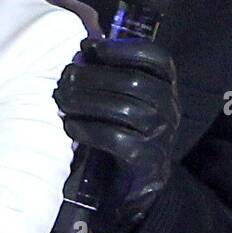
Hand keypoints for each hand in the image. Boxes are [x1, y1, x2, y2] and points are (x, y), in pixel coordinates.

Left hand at [53, 37, 179, 232]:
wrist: (134, 185)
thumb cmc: (122, 132)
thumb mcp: (122, 99)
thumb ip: (108, 75)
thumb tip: (83, 50)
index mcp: (166, 87)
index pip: (157, 59)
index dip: (124, 48)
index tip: (91, 47)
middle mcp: (170, 109)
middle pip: (136, 82)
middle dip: (95, 76)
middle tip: (65, 77)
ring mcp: (162, 136)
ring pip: (126, 108)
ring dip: (87, 100)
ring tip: (61, 100)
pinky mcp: (147, 161)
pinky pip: (117, 139)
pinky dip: (88, 128)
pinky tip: (70, 125)